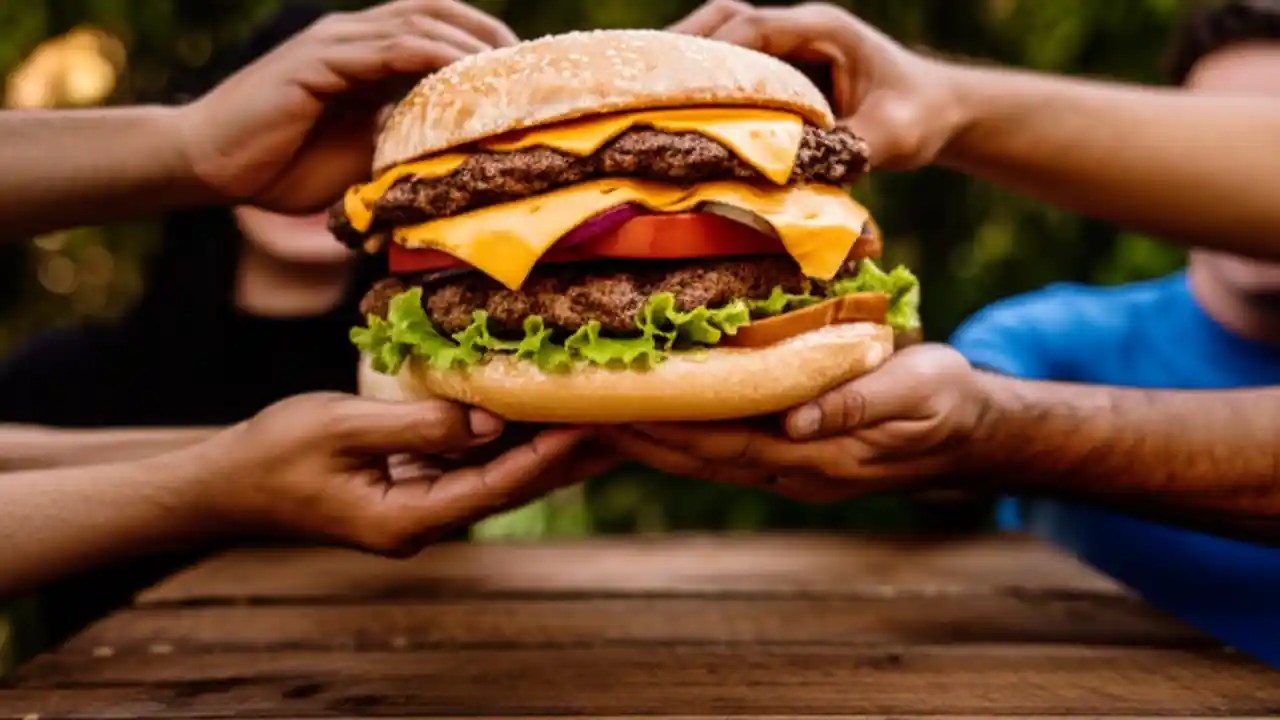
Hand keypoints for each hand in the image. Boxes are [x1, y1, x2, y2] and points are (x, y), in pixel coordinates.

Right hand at [177, 0, 517, 212]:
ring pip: (418, 24)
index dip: (481, 44)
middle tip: (532, 65)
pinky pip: (389, 49)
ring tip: (511, 68)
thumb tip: (455, 164)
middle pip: (436, 13)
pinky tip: (465, 75)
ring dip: (470, 44)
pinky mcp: (319, 60)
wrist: (209, 165)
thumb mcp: (360, 158)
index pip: (435, 30)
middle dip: (489, 33)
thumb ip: (401, 147)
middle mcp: (354, 38)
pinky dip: (433, 57)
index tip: (522, 76)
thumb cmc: (279, 166)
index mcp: (364, 56)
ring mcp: (336, 44)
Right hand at [185, 393, 606, 555]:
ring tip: (595, 422)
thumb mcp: (343, 429)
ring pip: (495, 479)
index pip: (498, 486)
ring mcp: (416, 512)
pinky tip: (529, 421)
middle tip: (621, 425)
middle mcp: (422, 525)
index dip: (550, 454)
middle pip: (510, 488)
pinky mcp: (408, 493)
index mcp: (408, 520)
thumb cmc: (275, 454)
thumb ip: (419, 425)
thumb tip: (488, 419)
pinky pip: (468, 469)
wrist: (226, 488)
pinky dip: (502, 445)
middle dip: (565, 456)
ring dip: (541, 450)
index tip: (594, 423)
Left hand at [603, 344, 984, 500]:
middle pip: (701, 458)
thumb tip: (795, 420)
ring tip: (599, 420)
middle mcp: (793, 469)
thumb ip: (858, 405)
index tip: (616, 411)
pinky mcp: (793, 458)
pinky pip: (726, 453)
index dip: (668, 430)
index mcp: (819, 453)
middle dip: (640, 440)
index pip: (726, 443)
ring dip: (652, 444)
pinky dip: (685, 440)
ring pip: (707, 461)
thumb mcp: (916, 390)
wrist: (969, 435)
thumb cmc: (944, 400)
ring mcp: (791, 470)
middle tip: (581, 415)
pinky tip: (655, 423)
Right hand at [669, 0, 960, 168]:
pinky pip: (733, 59)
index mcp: (822, 29)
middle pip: (725, 18)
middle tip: (637, 78)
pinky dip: (703, 77)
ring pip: (723, 33)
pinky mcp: (781, 66)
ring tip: (644, 89)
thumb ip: (849, 148)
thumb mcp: (892, 137)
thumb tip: (796, 172)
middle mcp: (799, 28)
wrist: (938, 109)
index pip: (754, 27)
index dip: (711, 49)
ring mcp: (788, 44)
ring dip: (687, 58)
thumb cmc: (919, 118)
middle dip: (682, 45)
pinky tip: (674, 106)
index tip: (672, 75)